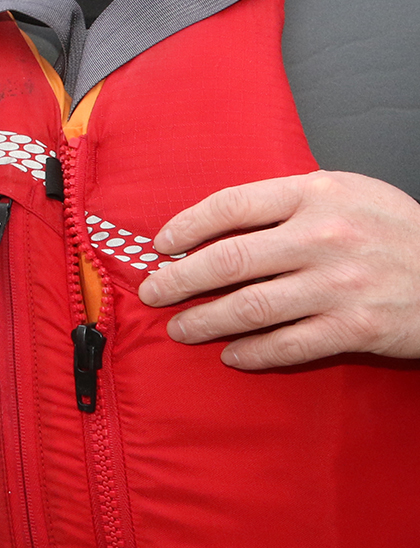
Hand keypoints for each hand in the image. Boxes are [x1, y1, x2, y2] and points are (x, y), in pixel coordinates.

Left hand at [138, 170, 419, 368]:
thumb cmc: (396, 231)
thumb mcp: (347, 193)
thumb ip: (288, 203)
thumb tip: (219, 225)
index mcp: (315, 194)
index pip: (231, 205)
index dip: (186, 225)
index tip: (160, 243)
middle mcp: (322, 237)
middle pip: (228, 260)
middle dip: (179, 279)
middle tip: (152, 292)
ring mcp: (337, 285)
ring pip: (250, 307)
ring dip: (205, 320)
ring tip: (180, 328)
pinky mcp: (355, 329)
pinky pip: (287, 345)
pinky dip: (252, 353)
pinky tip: (231, 354)